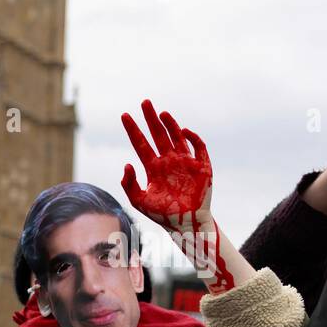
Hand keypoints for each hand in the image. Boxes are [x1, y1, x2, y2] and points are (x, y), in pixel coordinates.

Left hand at [121, 100, 234, 289]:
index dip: (133, 130)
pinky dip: (192, 137)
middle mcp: (168, 161)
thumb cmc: (162, 214)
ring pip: (176, 137)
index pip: (141, 144)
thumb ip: (130, 184)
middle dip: (150, 119)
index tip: (124, 115)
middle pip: (158, 135)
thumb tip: (127, 165)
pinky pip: (198, 147)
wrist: (184, 224)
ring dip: (169, 124)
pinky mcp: (202, 166)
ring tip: (160, 113)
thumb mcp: (139, 201)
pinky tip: (182, 131)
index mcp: (153, 168)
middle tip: (144, 102)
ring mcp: (185, 162)